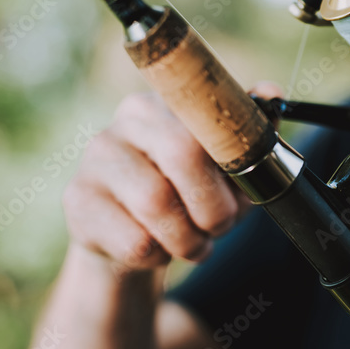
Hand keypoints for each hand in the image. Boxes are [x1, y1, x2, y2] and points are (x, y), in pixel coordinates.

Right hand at [62, 82, 282, 273]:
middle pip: (184, 154)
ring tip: (195, 243)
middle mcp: (128, 118)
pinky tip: (158, 249)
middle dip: (215, 205)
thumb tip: (271, 92)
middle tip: (221, 227)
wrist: (134, 242)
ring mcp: (96, 156)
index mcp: (171, 102)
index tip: (243, 185)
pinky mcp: (77, 200)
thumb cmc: (191, 196)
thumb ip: (253, 133)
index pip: (207, 114)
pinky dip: (159, 256)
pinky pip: (134, 240)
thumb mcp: (230, 169)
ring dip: (190, 238)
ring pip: (157, 203)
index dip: (232, 154)